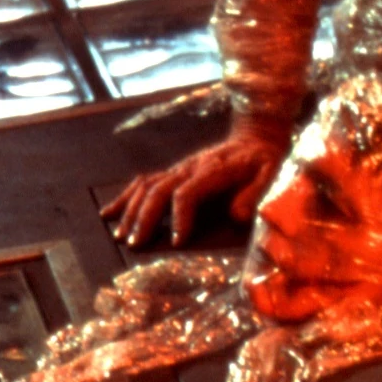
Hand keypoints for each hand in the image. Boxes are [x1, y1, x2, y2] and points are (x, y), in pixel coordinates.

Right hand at [101, 125, 285, 247]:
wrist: (257, 136)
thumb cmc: (265, 160)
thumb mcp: (271, 174)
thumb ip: (255, 193)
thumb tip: (236, 216)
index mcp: (214, 169)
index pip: (187, 192)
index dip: (180, 217)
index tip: (178, 242)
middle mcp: (191, 167)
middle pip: (159, 189)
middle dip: (146, 217)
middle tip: (136, 244)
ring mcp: (181, 168)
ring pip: (147, 185)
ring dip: (132, 210)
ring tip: (121, 236)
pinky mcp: (175, 171)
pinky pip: (145, 181)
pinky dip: (125, 197)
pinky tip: (109, 213)